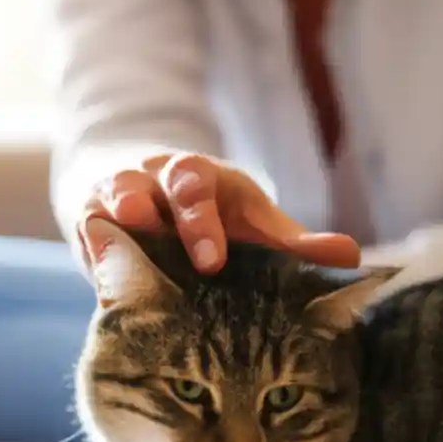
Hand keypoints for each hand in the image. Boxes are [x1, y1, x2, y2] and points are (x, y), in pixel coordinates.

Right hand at [78, 152, 360, 273]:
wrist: (145, 206)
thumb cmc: (209, 221)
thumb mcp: (249, 227)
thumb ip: (292, 247)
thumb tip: (354, 260)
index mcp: (197, 178)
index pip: (199, 186)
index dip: (203, 223)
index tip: (214, 263)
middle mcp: (154, 178)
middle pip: (157, 182)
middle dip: (167, 217)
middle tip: (176, 249)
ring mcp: (117, 196)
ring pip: (114, 193)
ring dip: (120, 212)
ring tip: (129, 230)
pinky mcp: (90, 220)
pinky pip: (88, 226)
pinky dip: (93, 242)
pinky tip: (98, 264)